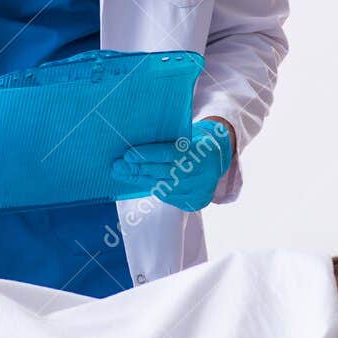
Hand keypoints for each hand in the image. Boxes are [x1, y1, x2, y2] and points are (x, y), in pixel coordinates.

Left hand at [110, 118, 234, 212]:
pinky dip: (152, 188)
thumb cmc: (196, 142)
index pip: (168, 154)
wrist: (218, 159)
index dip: (146, 155)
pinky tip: (139, 181)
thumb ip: (166, 141)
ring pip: (162, 186)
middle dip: (137, 169)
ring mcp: (197, 190)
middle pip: (161, 172)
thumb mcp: (186, 136)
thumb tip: (136, 146)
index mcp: (199, 151)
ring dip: (140, 180)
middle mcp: (199, 173)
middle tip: (118, 166)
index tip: (127, 155)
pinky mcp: (194, 202)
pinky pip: (167, 196)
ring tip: (122, 174)